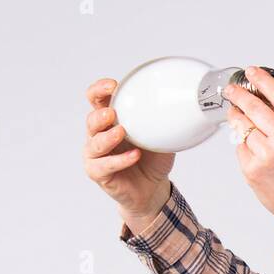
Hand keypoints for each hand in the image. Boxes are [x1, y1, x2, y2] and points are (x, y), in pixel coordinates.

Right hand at [82, 77, 174, 232]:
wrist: (153, 188)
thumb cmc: (152, 158)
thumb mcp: (160, 135)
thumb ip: (162, 120)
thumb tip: (183, 103)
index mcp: (111, 120)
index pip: (96, 99)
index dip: (99, 90)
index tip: (112, 85)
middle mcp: (99, 135)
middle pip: (91, 120)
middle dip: (100, 115)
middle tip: (113, 113)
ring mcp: (96, 155)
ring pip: (94, 144)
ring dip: (107, 137)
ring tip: (121, 132)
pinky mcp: (99, 173)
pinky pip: (105, 166)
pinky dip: (120, 160)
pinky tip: (134, 155)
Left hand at [223, 67, 273, 236]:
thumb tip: (264, 97)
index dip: (261, 79)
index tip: (250, 72)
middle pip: (253, 107)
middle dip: (238, 95)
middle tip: (231, 90)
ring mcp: (266, 154)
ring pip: (243, 127)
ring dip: (237, 119)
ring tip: (238, 118)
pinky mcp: (252, 169)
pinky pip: (240, 148)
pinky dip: (243, 146)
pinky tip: (255, 152)